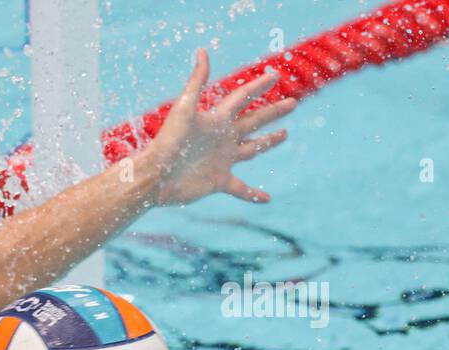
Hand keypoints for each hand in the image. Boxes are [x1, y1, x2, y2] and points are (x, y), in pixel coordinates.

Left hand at [148, 48, 296, 206]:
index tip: (274, 77)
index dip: (258, 86)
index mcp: (216, 120)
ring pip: (252, 149)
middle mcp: (222, 139)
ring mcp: (222, 160)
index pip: (242, 98)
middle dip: (272, 112)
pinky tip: (267, 199)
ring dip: (268, 142)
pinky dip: (253, 194)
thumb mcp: (184, 107)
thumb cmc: (168, 141)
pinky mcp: (218, 181)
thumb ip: (196, 81)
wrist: (156, 175)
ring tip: (284, 135)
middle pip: (253, 122)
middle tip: (292, 103)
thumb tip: (203, 51)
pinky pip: (241, 188)